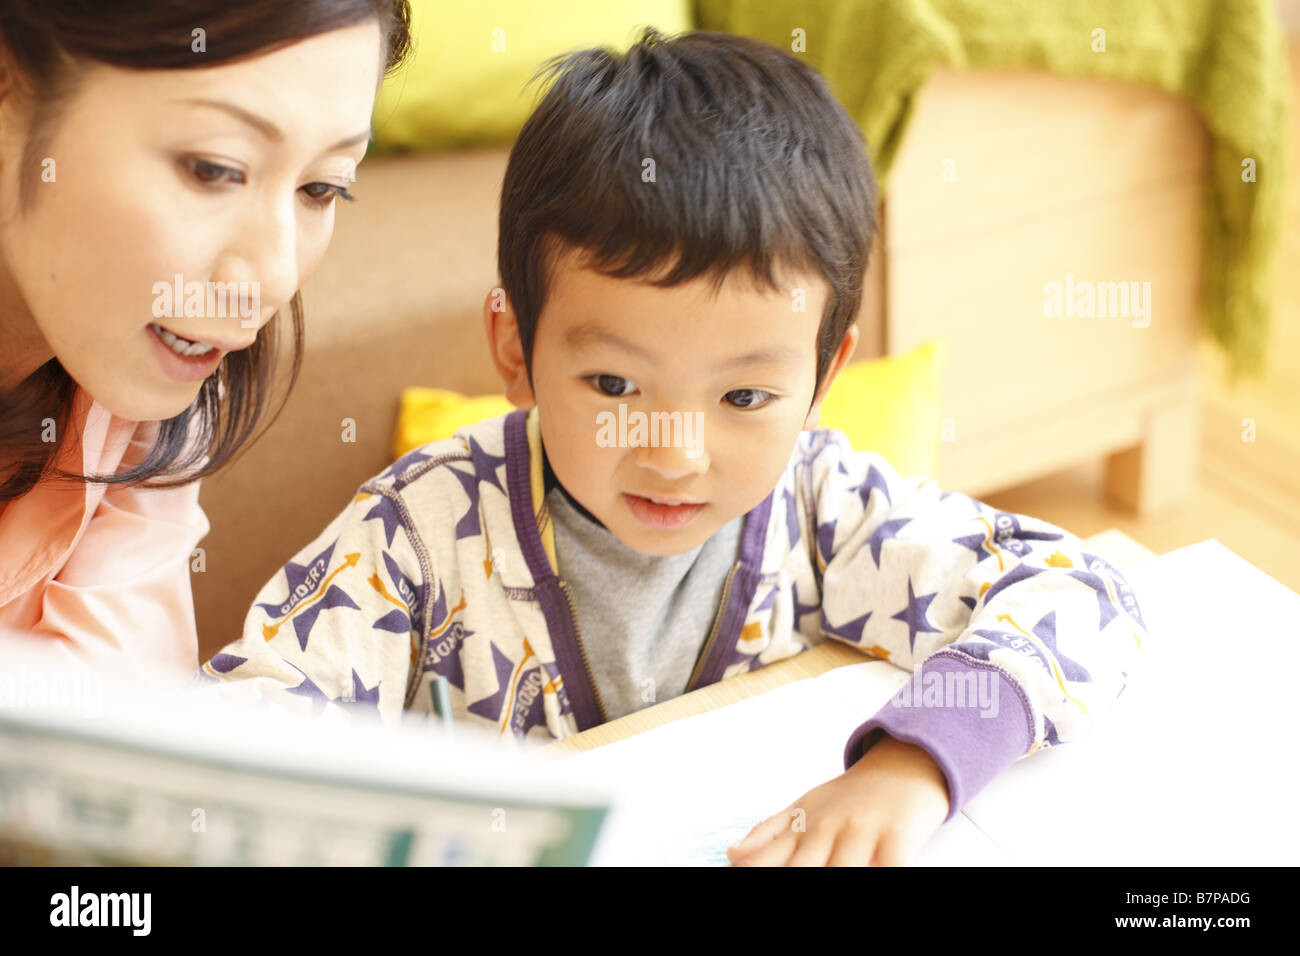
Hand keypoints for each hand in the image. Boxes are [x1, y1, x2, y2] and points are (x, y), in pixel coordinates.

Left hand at [726, 735, 949, 865]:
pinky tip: (880, 872)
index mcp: (800, 828)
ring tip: (833, 874)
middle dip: (794, 881)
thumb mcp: (804, 809)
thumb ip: (768, 835)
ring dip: (839, 875)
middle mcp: (826, 830)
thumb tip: (733, 855)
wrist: (903, 764)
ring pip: (842, 871)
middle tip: (785, 900)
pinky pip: (890, 865)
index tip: (741, 883)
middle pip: (799, 869)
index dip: (754, 875)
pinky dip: (886, 872)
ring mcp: (861, 831)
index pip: (764, 860)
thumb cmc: (849, 797)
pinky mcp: (897, 834)